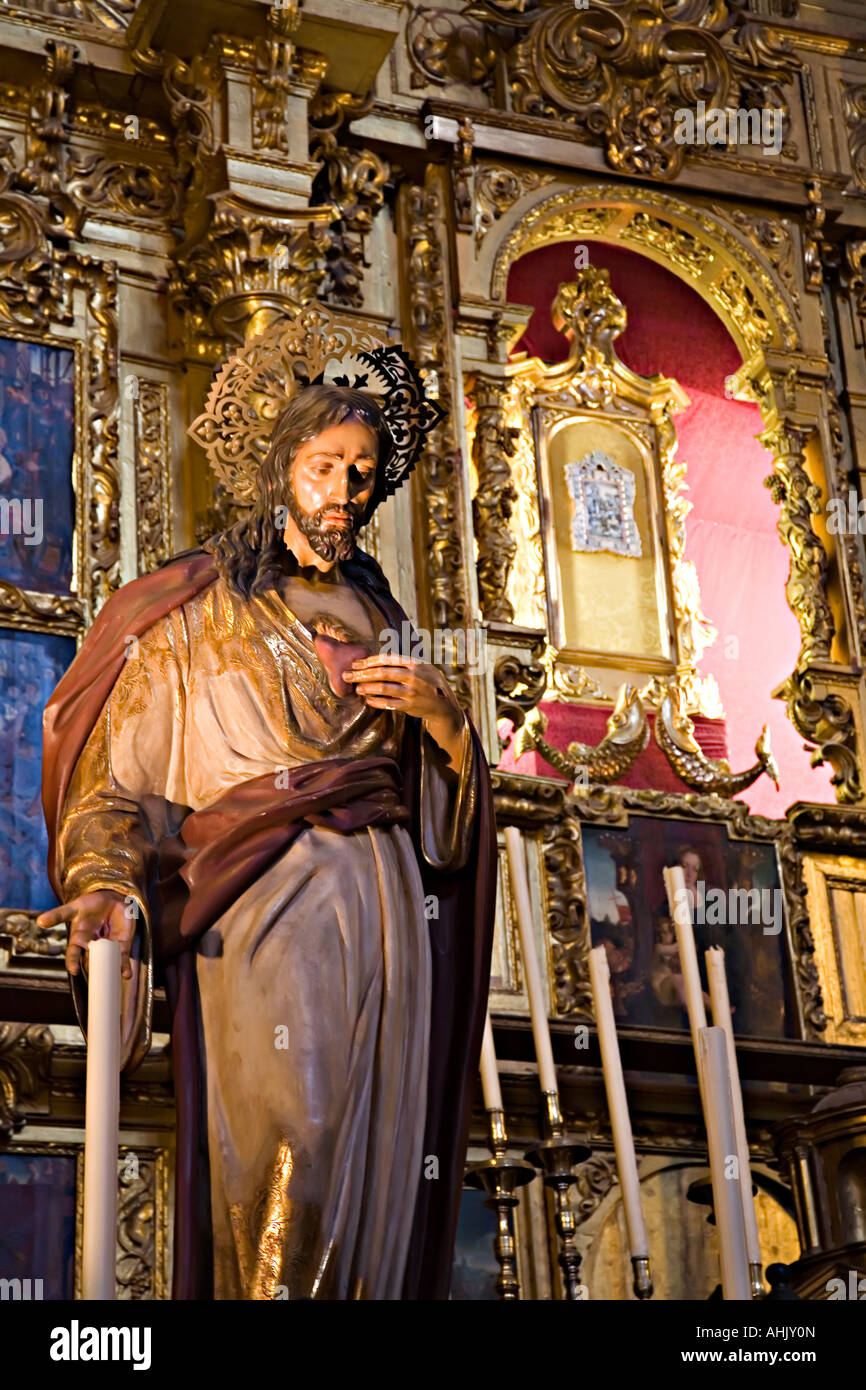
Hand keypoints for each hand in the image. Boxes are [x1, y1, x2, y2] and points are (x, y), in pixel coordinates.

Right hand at [36, 889, 136, 979]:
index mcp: (79, 940)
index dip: (73, 963)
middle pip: (91, 962)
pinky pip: (122, 958)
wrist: (111, 898)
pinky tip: (126, 974)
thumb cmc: (90, 905)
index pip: (74, 954)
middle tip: (95, 974)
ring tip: (111, 977)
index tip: (74, 970)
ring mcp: (107, 947)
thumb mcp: (73, 908)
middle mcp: (92, 947)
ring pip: (107, 963)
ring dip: (109, 971)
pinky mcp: (122, 945)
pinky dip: (124, 966)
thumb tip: (39, 921)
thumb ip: (58, 915)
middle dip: (92, 968)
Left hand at [344, 654, 464, 765]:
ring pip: (383, 688)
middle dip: (362, 674)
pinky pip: (387, 703)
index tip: (356, 663)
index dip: (369, 661)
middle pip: (382, 673)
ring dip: (366, 687)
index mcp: (415, 663)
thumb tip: (378, 658)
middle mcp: (413, 676)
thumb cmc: (428, 682)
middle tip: (347, 675)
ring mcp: (411, 692)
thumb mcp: (422, 667)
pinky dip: (375, 701)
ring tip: (357, 687)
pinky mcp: (409, 706)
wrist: (444, 704)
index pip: (387, 659)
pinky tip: (368, 699)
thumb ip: (403, 662)